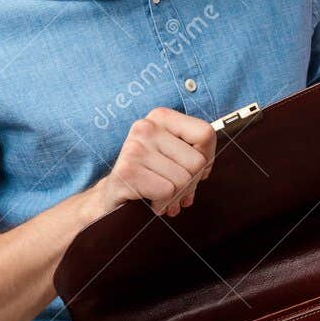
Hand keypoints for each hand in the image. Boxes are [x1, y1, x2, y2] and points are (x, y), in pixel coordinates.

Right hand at [90, 107, 216, 218]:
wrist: (112, 197)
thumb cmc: (150, 177)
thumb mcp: (174, 157)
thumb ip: (196, 153)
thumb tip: (205, 166)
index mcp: (161, 117)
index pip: (205, 134)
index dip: (207, 159)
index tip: (193, 170)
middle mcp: (146, 127)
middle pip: (197, 161)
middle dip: (190, 184)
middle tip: (173, 190)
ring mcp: (134, 147)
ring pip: (183, 180)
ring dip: (175, 197)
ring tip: (160, 196)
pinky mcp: (127, 171)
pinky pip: (167, 192)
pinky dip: (162, 203)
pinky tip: (149, 200)